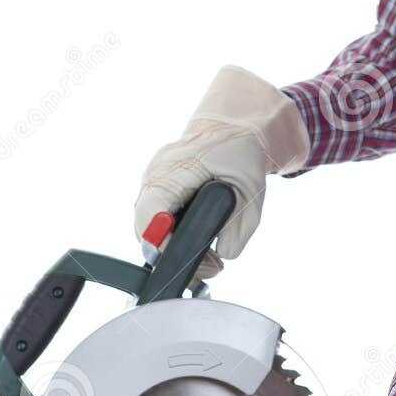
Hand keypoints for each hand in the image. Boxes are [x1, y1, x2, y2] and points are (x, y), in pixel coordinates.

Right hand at [133, 65, 308, 276]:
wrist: (231, 129)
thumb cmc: (239, 153)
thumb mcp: (250, 190)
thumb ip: (239, 227)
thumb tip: (223, 255)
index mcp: (173, 169)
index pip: (150, 214)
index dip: (162, 243)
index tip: (187, 260)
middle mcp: (154, 176)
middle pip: (144, 229)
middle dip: (174, 254)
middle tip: (212, 266)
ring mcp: (151, 182)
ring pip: (147, 228)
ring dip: (173, 247)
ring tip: (211, 260)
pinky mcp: (156, 189)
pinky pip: (154, 219)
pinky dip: (172, 236)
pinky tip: (197, 243)